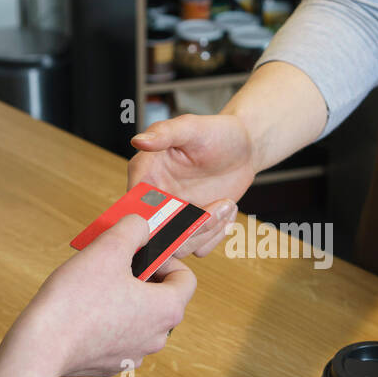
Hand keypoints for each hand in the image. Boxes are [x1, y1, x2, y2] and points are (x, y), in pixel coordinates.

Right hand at [15, 214, 196, 376]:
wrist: (41, 347)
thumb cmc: (76, 299)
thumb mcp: (108, 248)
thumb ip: (133, 228)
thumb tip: (141, 226)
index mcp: (167, 309)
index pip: (186, 278)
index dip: (165, 259)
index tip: (140, 254)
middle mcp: (158, 337)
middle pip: (162, 298)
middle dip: (142, 278)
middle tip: (115, 266)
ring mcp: (136, 355)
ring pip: (140, 318)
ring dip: (125, 300)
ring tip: (96, 287)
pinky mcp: (113, 366)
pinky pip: (119, 337)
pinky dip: (108, 322)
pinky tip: (84, 313)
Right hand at [128, 113, 255, 256]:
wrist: (243, 148)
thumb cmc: (216, 132)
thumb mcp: (191, 127)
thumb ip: (164, 133)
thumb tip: (138, 140)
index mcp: (145, 174)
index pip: (134, 205)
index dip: (150, 217)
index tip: (180, 212)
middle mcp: (155, 200)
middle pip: (157, 234)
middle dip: (191, 227)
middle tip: (221, 205)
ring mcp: (173, 218)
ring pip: (179, 247)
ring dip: (208, 231)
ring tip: (227, 204)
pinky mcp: (193, 229)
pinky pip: (199, 249)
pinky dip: (217, 235)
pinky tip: (227, 209)